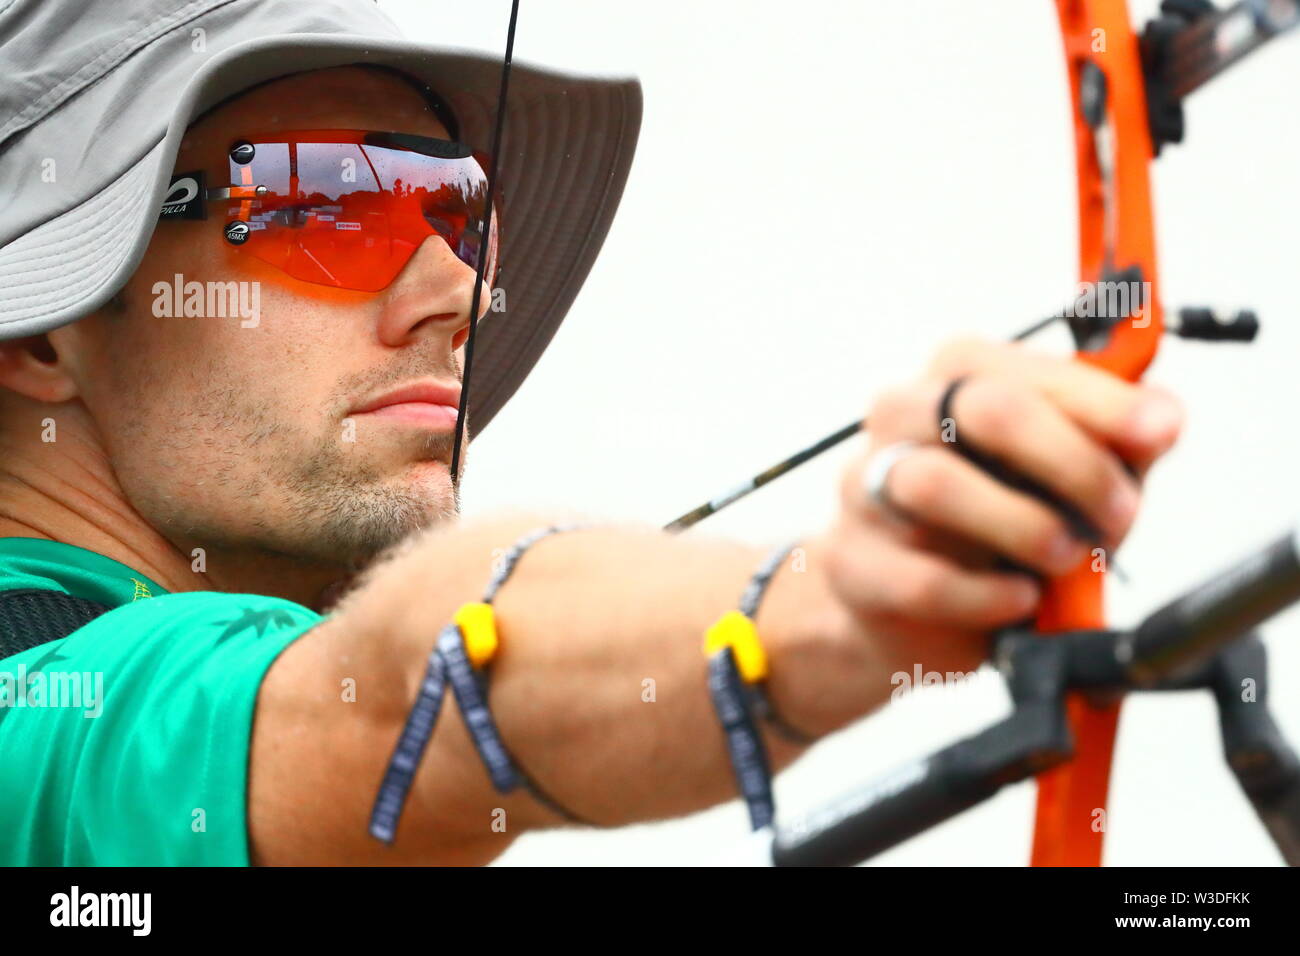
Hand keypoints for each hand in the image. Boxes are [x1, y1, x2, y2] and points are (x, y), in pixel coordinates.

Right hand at [801, 337, 1182, 724]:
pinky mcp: (853, 562)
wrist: (902, 608)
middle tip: (1117, 512)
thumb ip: (1113, 443)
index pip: (1026, 368)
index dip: (1102, 399)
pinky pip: (922, 576)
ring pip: (938, 484)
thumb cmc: (992, 526)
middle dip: (1071, 462)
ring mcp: (866, 488)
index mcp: (954, 376)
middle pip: (984, 410)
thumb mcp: (1063, 475)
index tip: (1158, 431)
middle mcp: (901, 417)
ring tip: (1063, 557)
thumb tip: (1160, 420)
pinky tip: (1017, 598)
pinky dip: (986, 593)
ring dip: (1023, 526)